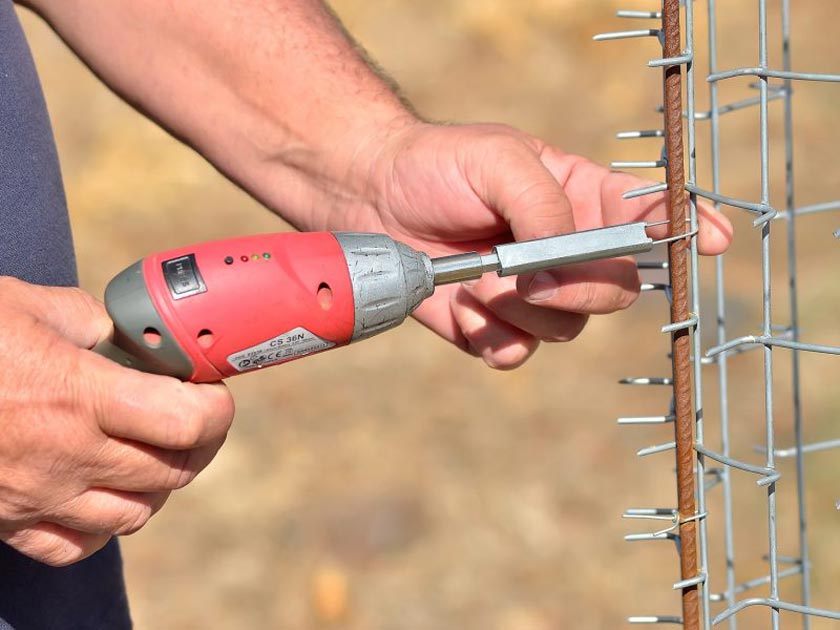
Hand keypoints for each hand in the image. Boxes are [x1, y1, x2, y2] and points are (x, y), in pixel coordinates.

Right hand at [0, 277, 233, 565]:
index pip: (188, 421)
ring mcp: (37, 495)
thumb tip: (125, 336)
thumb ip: (91, 320)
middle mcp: (67, 454)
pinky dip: (105, 524)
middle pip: (173, 471)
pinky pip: (78, 545)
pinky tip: (103, 492)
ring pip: (136, 513)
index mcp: (80, 394)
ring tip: (155, 453)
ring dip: (160, 484)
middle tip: (196, 418)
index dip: (218, 408)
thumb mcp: (27, 304)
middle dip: (200, 443)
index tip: (214, 391)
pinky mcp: (7, 520)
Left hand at [354, 122, 732, 367]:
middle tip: (526, 277)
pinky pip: (517, 355)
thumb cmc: (440, 166)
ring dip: (517, 309)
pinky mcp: (495, 328)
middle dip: (577, 292)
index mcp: (586, 201)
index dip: (690, 229)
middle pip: (615, 294)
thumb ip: (545, 207)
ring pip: (565, 330)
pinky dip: (489, 337)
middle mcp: (569, 255)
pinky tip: (461, 305)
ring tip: (472, 273)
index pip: (653, 219)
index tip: (713, 241)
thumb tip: (565, 262)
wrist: (373, 199)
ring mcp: (534, 296)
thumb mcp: (499, 162)